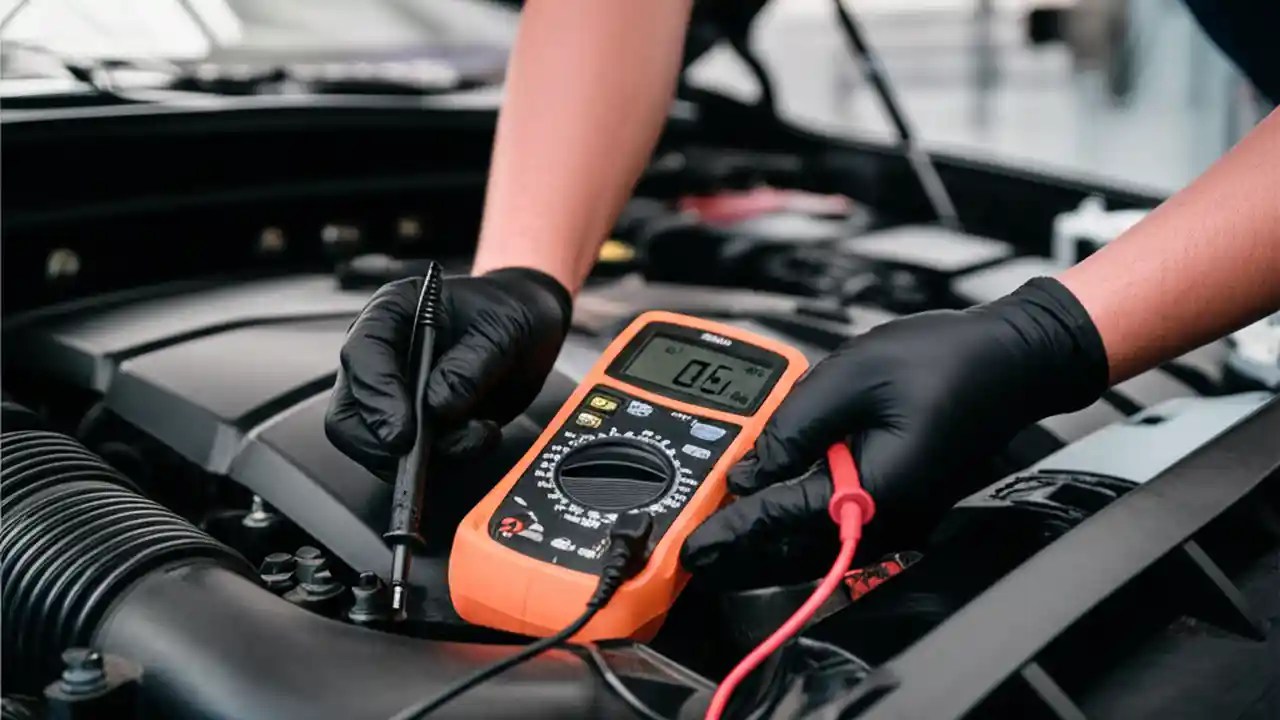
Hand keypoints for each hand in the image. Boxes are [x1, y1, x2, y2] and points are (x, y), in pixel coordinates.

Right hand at [325, 268, 571, 479]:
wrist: (526, 331)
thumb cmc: (506, 315)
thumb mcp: (502, 329)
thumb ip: (471, 365)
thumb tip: (439, 406)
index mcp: (390, 315)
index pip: (361, 357)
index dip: (377, 397)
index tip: (404, 431)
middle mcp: (380, 358)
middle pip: (348, 414)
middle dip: (383, 442)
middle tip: (423, 452)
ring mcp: (390, 395)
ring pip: (374, 446)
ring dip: (423, 457)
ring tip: (477, 432)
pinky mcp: (411, 426)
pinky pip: (407, 460)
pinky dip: (444, 460)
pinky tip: (480, 435)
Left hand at [681, 278, 1108, 583]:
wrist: (1012, 360)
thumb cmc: (947, 361)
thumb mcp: (852, 377)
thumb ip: (795, 425)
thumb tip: (753, 466)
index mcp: (875, 488)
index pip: (784, 518)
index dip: (732, 532)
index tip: (695, 546)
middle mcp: (887, 514)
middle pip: (798, 548)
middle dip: (743, 552)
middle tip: (696, 555)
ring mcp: (897, 511)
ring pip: (818, 543)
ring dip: (768, 543)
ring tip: (722, 541)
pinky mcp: (899, 498)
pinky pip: (839, 523)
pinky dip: (799, 523)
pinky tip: (774, 510)